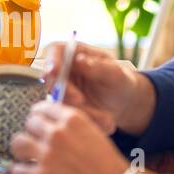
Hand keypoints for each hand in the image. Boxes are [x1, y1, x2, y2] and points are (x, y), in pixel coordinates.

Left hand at [9, 101, 128, 173]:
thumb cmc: (108, 166)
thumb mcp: (94, 134)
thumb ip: (71, 127)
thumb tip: (49, 125)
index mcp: (72, 119)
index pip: (42, 108)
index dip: (38, 117)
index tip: (37, 126)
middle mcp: (58, 134)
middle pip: (28, 124)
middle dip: (31, 134)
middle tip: (34, 145)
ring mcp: (48, 155)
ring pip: (18, 143)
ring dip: (22, 152)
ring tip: (27, 159)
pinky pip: (17, 170)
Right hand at [38, 42, 154, 134]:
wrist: (123, 103)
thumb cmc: (121, 81)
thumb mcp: (115, 74)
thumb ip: (98, 67)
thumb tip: (79, 60)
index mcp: (75, 53)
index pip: (55, 50)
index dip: (51, 60)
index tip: (54, 72)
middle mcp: (64, 70)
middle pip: (51, 77)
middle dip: (64, 90)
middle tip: (80, 100)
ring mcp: (62, 89)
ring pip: (59, 99)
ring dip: (80, 110)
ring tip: (106, 118)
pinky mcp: (65, 106)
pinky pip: (67, 114)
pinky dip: (85, 119)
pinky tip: (104, 123)